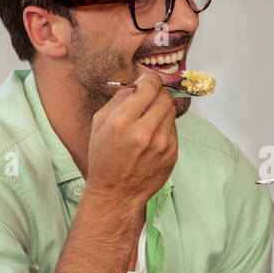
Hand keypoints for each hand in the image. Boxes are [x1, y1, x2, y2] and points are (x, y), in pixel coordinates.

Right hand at [85, 70, 177, 210]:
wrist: (117, 193)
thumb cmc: (104, 158)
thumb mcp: (99, 124)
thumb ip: (119, 98)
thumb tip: (139, 83)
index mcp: (122, 122)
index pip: (150, 86)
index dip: (150, 79)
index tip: (147, 81)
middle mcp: (145, 133)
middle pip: (165, 97)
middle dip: (157, 94)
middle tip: (148, 99)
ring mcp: (162, 145)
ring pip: (171, 112)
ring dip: (161, 110)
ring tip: (147, 121)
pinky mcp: (173, 153)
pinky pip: (173, 129)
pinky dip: (164, 127)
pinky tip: (151, 138)